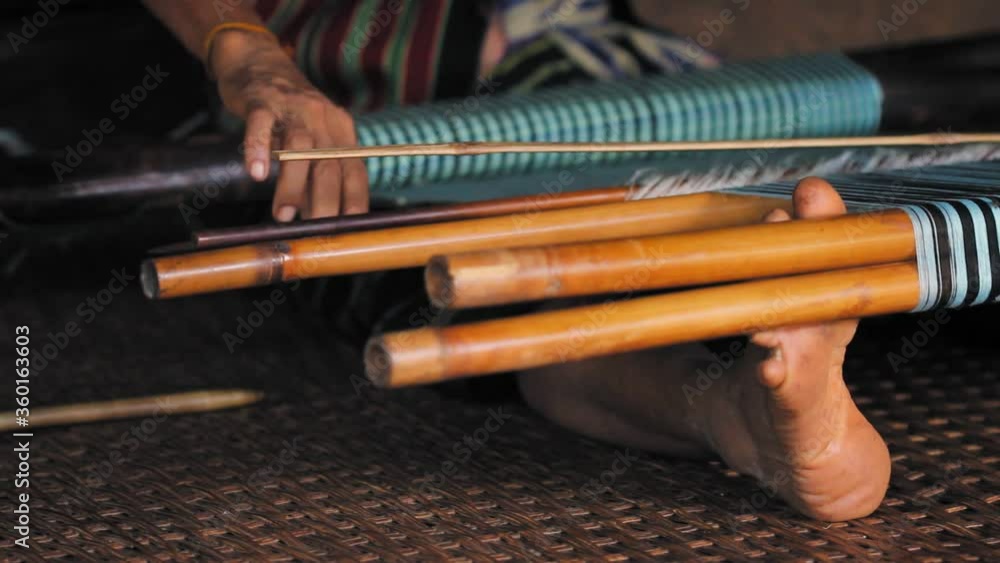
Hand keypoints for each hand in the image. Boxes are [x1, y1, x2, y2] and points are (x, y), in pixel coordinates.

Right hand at [210, 31, 368, 219]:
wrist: (258, 61)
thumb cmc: (288, 112)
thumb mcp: (311, 139)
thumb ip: (314, 174)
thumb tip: (316, 218)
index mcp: (341, 130)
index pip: (356, 170)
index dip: (355, 200)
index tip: (350, 230)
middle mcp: (323, 118)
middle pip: (330, 164)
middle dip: (326, 202)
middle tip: (315, 231)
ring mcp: (293, 108)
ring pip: (299, 149)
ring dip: (292, 185)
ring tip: (282, 215)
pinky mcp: (261, 101)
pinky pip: (261, 126)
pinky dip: (258, 150)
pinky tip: (256, 175)